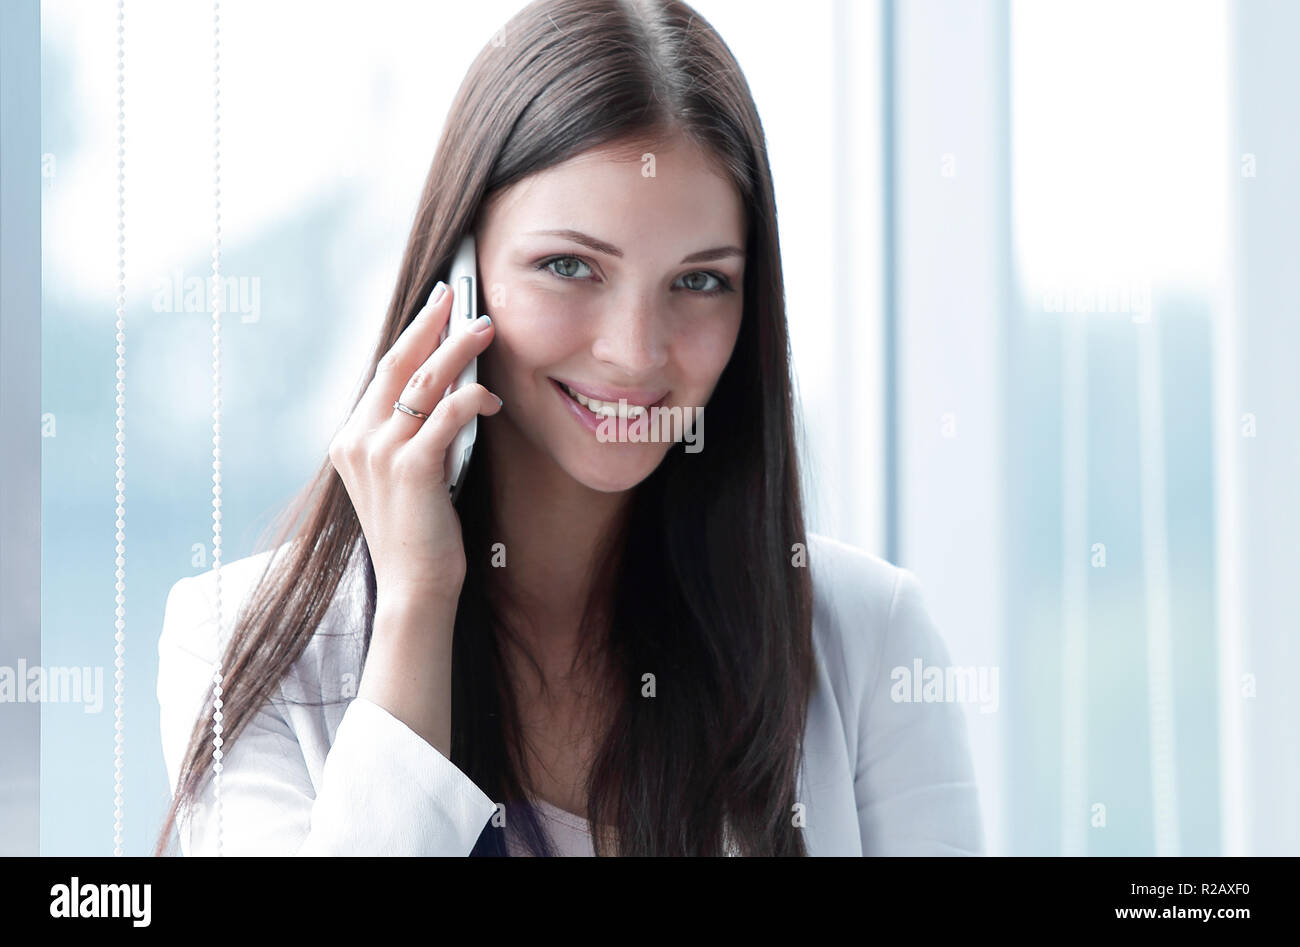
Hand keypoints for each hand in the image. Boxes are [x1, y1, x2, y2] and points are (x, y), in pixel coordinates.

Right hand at [328, 280, 500, 608]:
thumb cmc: (418, 536)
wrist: (413, 589)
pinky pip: (445, 415)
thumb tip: (447, 392)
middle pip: (396, 364)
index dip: (410, 336)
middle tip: (455, 295)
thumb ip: (411, 436)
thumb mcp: (405, 477)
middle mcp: (356, 441)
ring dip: (456, 350)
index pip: (381, 373)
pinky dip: (471, 398)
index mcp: (350, 441)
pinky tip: (490, 396)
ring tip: (483, 328)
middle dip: (429, 325)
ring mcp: (379, 454)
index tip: (433, 308)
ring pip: (422, 382)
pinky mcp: (410, 469)